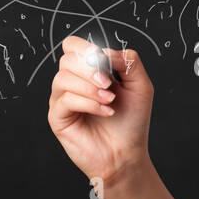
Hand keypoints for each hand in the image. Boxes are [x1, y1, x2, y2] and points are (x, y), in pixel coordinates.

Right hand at [47, 35, 152, 187]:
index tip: (106, 62)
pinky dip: (88, 103)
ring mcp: (62, 100)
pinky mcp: (58, 118)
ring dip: (90, 87)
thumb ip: (129, 61)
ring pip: (62, 78)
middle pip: (67, 59)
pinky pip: (66, 100)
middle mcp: (72, 82)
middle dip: (90, 69)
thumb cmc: (132, 121)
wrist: (127, 153)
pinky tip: (105, 112)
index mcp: (88, 71)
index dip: (87, 48)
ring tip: (110, 100)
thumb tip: (106, 51)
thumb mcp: (140, 85)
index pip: (73, 46)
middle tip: (110, 85)